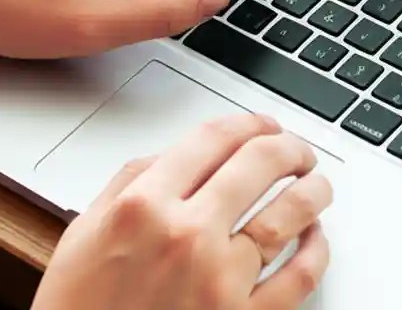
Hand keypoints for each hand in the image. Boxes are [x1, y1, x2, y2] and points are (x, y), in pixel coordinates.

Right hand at [32, 114, 331, 309]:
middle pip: (260, 163)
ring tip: (316, 185)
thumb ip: (130, 183)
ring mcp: (220, 280)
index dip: (249, 122)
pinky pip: (300, 276)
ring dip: (314, 190)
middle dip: (289, 148)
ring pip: (292, 213)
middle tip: (296, 152)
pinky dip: (317, 249)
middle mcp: (186, 237)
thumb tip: (176, 153)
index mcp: (143, 207)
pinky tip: (314, 237)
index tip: (262, 126)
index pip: (214, 138)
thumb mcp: (84, 236)